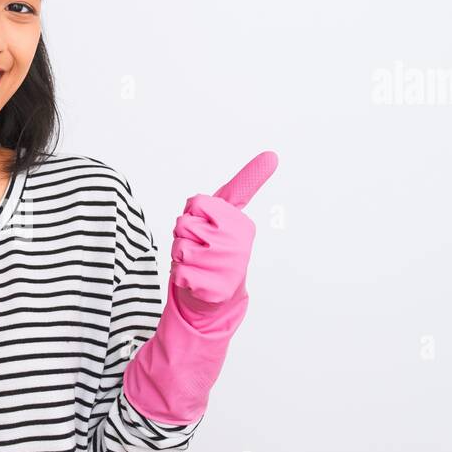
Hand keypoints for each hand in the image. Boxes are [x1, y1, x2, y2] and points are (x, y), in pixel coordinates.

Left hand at [170, 151, 276, 323]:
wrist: (216, 296)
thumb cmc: (213, 247)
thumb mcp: (223, 213)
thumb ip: (240, 187)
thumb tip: (273, 155)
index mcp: (240, 223)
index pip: (200, 203)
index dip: (193, 210)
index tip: (219, 205)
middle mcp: (238, 243)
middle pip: (183, 223)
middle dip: (182, 233)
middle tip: (198, 245)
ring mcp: (227, 266)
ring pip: (178, 247)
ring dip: (179, 255)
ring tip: (196, 262)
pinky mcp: (214, 288)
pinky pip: (178, 272)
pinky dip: (179, 276)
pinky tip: (195, 280)